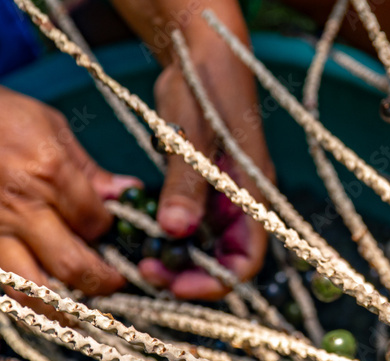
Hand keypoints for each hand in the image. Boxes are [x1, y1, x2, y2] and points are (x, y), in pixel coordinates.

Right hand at [0, 70, 130, 359]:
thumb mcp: (53, 127)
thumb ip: (91, 170)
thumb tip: (129, 195)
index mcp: (48, 176)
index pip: (97, 226)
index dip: (116, 237)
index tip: (121, 240)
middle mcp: (18, 213)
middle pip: (72, 267)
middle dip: (103, 284)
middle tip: (115, 286)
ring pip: (29, 292)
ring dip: (59, 315)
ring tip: (83, 324)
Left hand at [112, 0, 271, 298]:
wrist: (199, 48)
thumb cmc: (208, 84)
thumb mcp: (196, 135)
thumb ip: (187, 184)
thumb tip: (176, 231)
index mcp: (252, 192)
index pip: (247, 256)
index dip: (216, 280)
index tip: (178, 284)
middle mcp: (239, 199)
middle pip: (221, 257)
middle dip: (187, 272)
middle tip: (146, 270)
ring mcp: (219, 193)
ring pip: (201, 243)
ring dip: (172, 255)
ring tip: (137, 255)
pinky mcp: (197, 183)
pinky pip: (184, 221)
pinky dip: (163, 232)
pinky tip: (137, 231)